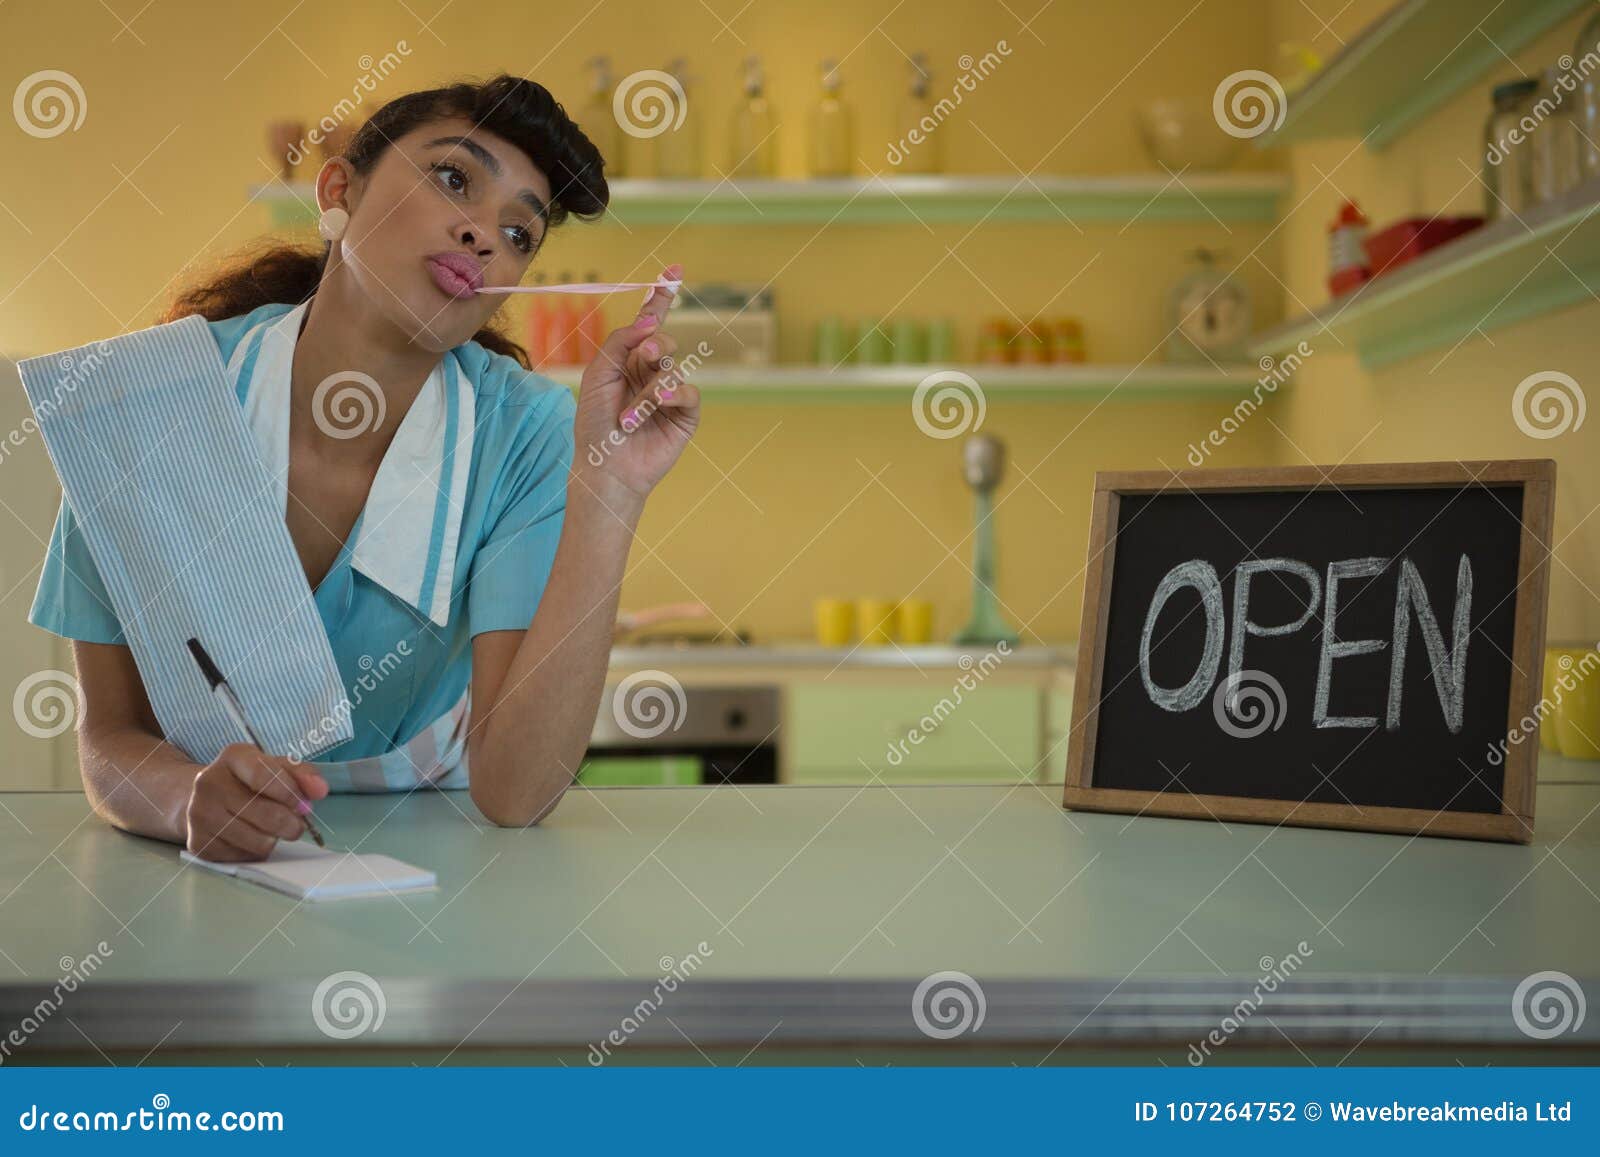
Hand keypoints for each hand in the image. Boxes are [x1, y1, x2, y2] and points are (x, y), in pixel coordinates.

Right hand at [184, 743, 328, 861]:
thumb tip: (320, 790)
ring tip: (271, 829)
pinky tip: (250, 837)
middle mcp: (208, 783)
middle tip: (297, 824)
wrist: (204, 799)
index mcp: (233, 756)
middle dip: (292, 823)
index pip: (264, 775)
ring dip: (274, 839)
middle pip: (266, 814)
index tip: (305, 805)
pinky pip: (244, 856)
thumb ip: (303, 774)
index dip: (290, 793)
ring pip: (258, 841)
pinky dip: (256, 851)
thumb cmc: (250, 781)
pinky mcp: (198, 843)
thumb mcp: (276, 766)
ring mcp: (199, 814)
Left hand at [572, 263, 699, 506]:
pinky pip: (688, 392)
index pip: (650, 323)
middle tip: (646, 354)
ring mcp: (670, 394)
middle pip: (664, 341)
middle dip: (656, 345)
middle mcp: (652, 373)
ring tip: (628, 417)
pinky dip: (671, 396)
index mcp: (630, 360)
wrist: (605, 466)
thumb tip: (650, 321)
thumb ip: (621, 342)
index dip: (661, 297)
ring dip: (648, 391)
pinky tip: (655, 408)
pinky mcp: (685, 415)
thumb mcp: (598, 375)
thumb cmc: (595, 424)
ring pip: (672, 368)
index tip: (673, 270)